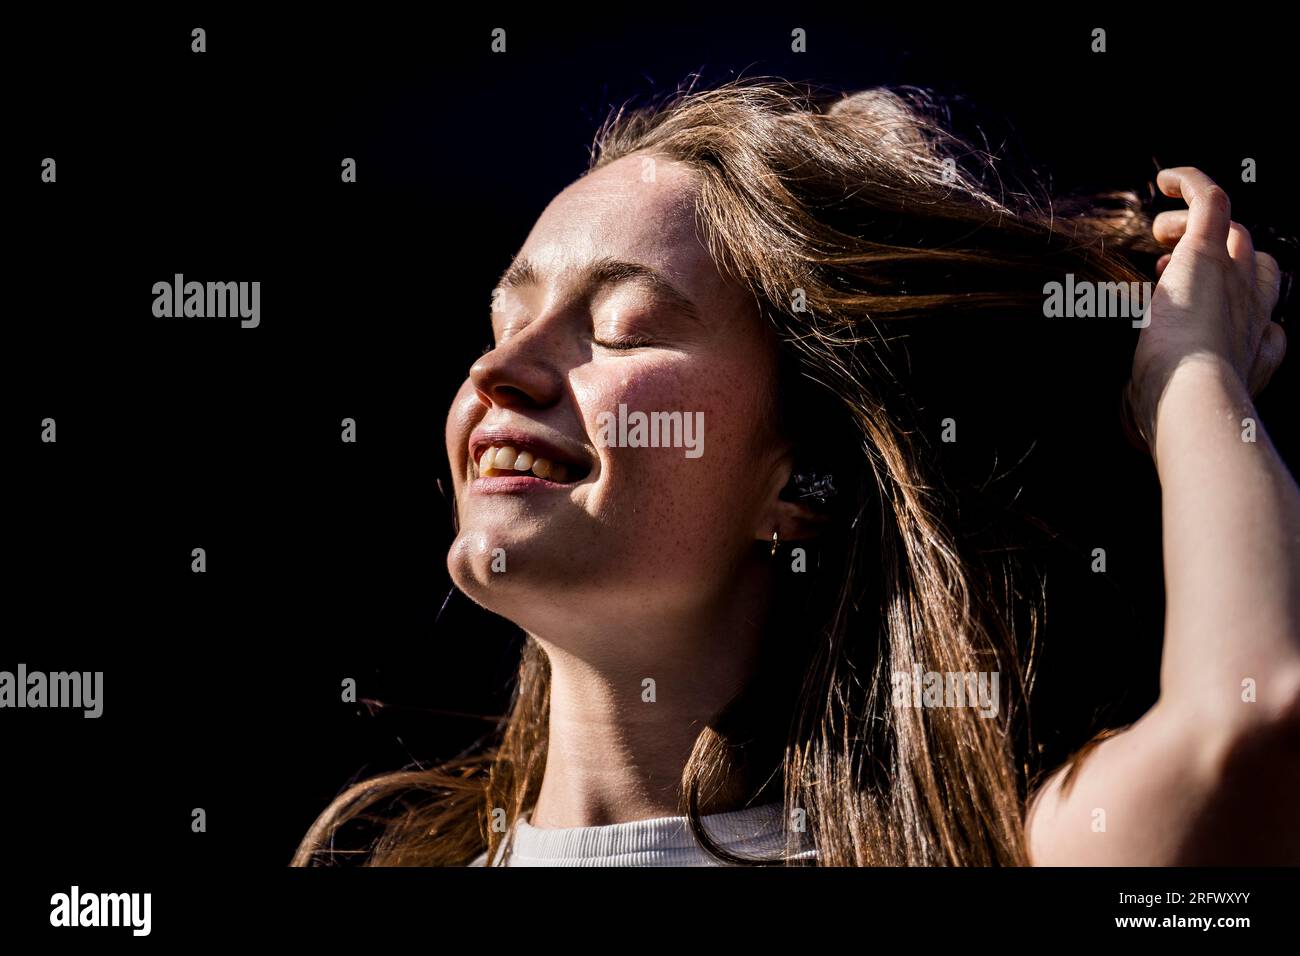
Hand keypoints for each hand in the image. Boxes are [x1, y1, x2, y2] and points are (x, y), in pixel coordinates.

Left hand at [1124, 167, 1285, 449]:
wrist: (1192, 400)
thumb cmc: (1175, 415)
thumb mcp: (1173, 408)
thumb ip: (1158, 402)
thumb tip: (1129, 420)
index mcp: (1255, 346)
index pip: (1260, 307)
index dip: (1229, 296)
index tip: (1183, 304)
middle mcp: (1254, 307)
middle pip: (1252, 260)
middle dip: (1220, 259)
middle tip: (1166, 270)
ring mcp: (1235, 277)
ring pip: (1231, 229)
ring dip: (1193, 228)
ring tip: (1157, 238)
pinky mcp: (1207, 252)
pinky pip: (1211, 198)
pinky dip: (1189, 182)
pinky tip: (1164, 179)